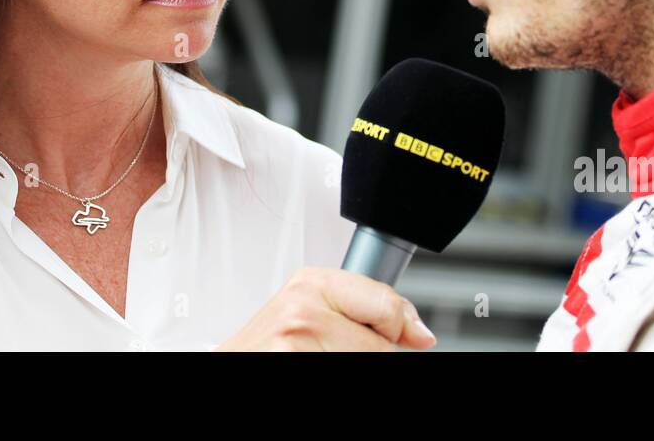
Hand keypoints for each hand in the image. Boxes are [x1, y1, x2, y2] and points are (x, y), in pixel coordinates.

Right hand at [215, 267, 436, 351]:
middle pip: (382, 345)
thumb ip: (366, 308)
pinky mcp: (295, 363)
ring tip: (319, 355)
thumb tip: (421, 334)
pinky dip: (338, 370)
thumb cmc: (270, 346)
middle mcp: (303, 308)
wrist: (232, 363)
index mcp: (312, 283)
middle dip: (368, 352)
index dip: (395, 330)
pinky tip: (312, 361)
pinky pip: (350, 369)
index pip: (389, 306)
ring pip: (370, 359)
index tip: (394, 337)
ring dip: (353, 363)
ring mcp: (297, 342)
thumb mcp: (312, 311)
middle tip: (332, 349)